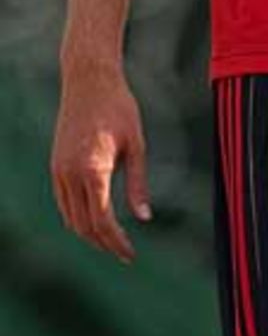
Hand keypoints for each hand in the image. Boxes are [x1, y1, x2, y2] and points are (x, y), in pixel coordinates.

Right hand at [50, 62, 151, 262]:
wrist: (89, 81)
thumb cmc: (120, 108)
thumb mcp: (137, 145)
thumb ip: (138, 184)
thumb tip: (145, 218)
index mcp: (93, 170)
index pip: (102, 220)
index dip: (116, 241)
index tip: (131, 254)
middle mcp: (70, 174)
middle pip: (83, 225)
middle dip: (104, 243)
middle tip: (124, 253)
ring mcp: (58, 171)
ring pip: (70, 217)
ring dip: (90, 233)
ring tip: (113, 241)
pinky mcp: (55, 165)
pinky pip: (63, 202)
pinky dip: (78, 217)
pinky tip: (96, 219)